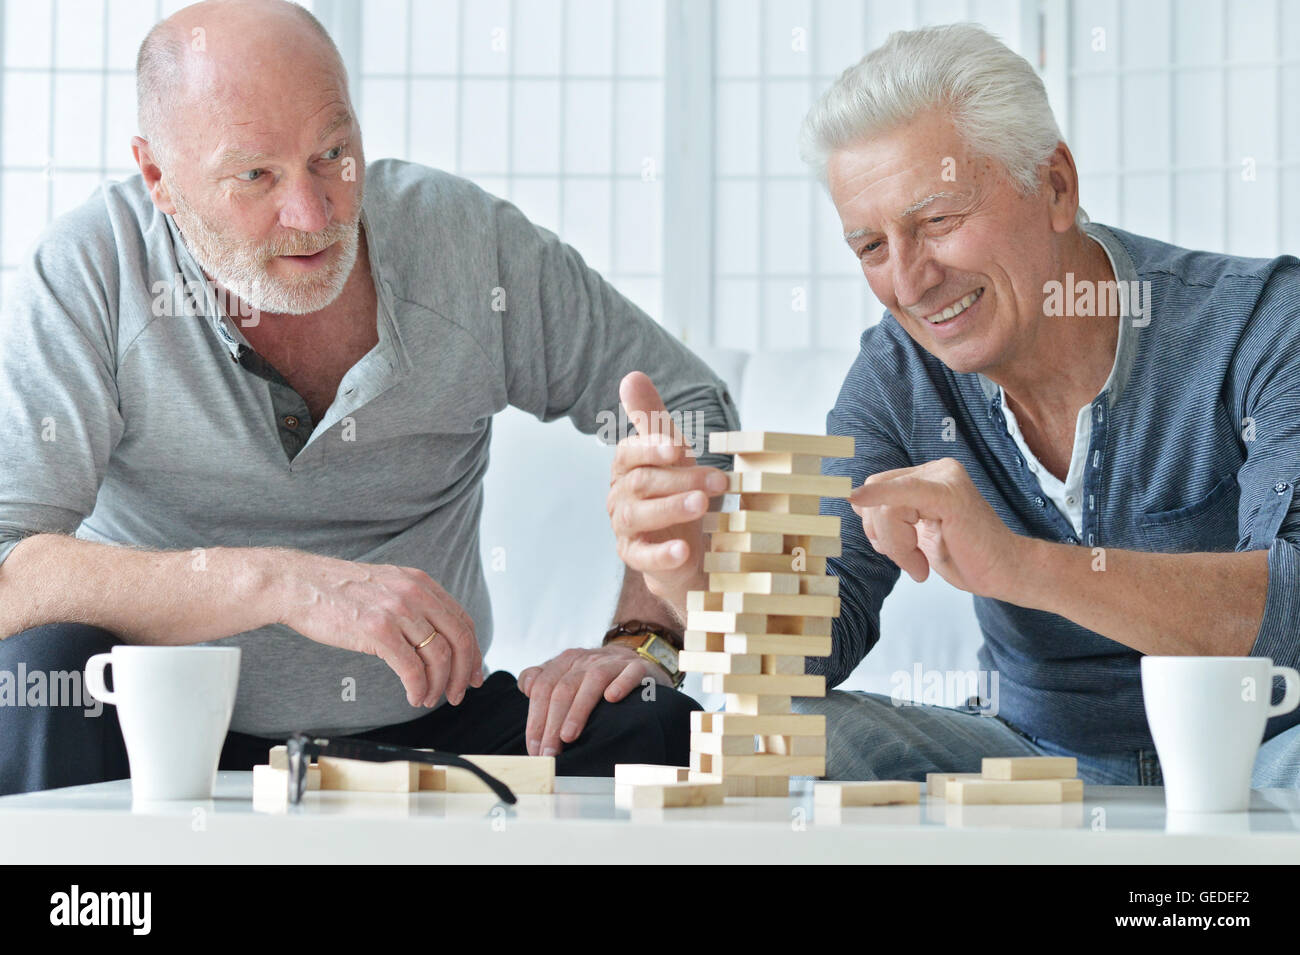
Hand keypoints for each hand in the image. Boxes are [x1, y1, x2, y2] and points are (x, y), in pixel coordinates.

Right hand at [271, 551, 482, 708]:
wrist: (299, 584)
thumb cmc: (337, 590)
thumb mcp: (387, 586)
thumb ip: (413, 605)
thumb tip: (434, 638)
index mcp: (421, 583)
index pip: (463, 621)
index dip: (474, 652)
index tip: (473, 674)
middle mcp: (415, 594)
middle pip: (459, 640)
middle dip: (463, 674)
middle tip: (458, 694)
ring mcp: (397, 611)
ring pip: (438, 657)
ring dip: (439, 685)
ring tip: (429, 698)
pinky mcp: (377, 630)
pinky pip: (412, 668)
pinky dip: (419, 688)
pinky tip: (414, 696)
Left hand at [517, 645, 666, 756]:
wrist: (634, 656)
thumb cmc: (595, 675)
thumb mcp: (566, 673)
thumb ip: (542, 680)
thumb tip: (526, 689)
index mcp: (566, 661)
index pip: (543, 687)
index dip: (535, 719)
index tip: (534, 748)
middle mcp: (587, 659)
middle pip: (563, 688)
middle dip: (552, 723)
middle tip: (548, 752)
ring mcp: (613, 662)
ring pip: (592, 681)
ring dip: (578, 710)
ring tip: (568, 736)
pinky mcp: (638, 668)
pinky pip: (630, 673)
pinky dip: (621, 684)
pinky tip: (612, 698)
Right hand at [608, 371, 727, 610]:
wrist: (679, 541)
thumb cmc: (674, 489)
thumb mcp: (670, 452)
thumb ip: (652, 417)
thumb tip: (632, 376)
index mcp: (626, 466)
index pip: (630, 452)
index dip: (652, 448)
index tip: (678, 447)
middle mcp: (619, 495)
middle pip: (643, 483)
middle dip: (681, 479)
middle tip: (718, 480)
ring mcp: (625, 527)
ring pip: (639, 516)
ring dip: (671, 509)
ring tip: (700, 505)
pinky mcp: (635, 557)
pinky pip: (643, 557)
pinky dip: (662, 555)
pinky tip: (682, 551)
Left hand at [849, 457, 1021, 598]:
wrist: (1005, 572)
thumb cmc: (966, 555)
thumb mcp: (918, 533)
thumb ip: (892, 515)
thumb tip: (854, 500)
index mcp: (928, 476)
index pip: (879, 489)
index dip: (874, 523)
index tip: (893, 551)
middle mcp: (937, 470)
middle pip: (876, 492)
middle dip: (881, 534)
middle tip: (910, 561)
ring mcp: (945, 478)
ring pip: (886, 506)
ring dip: (896, 546)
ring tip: (920, 565)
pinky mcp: (949, 495)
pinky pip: (902, 493)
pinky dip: (878, 500)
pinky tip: (863, 507)